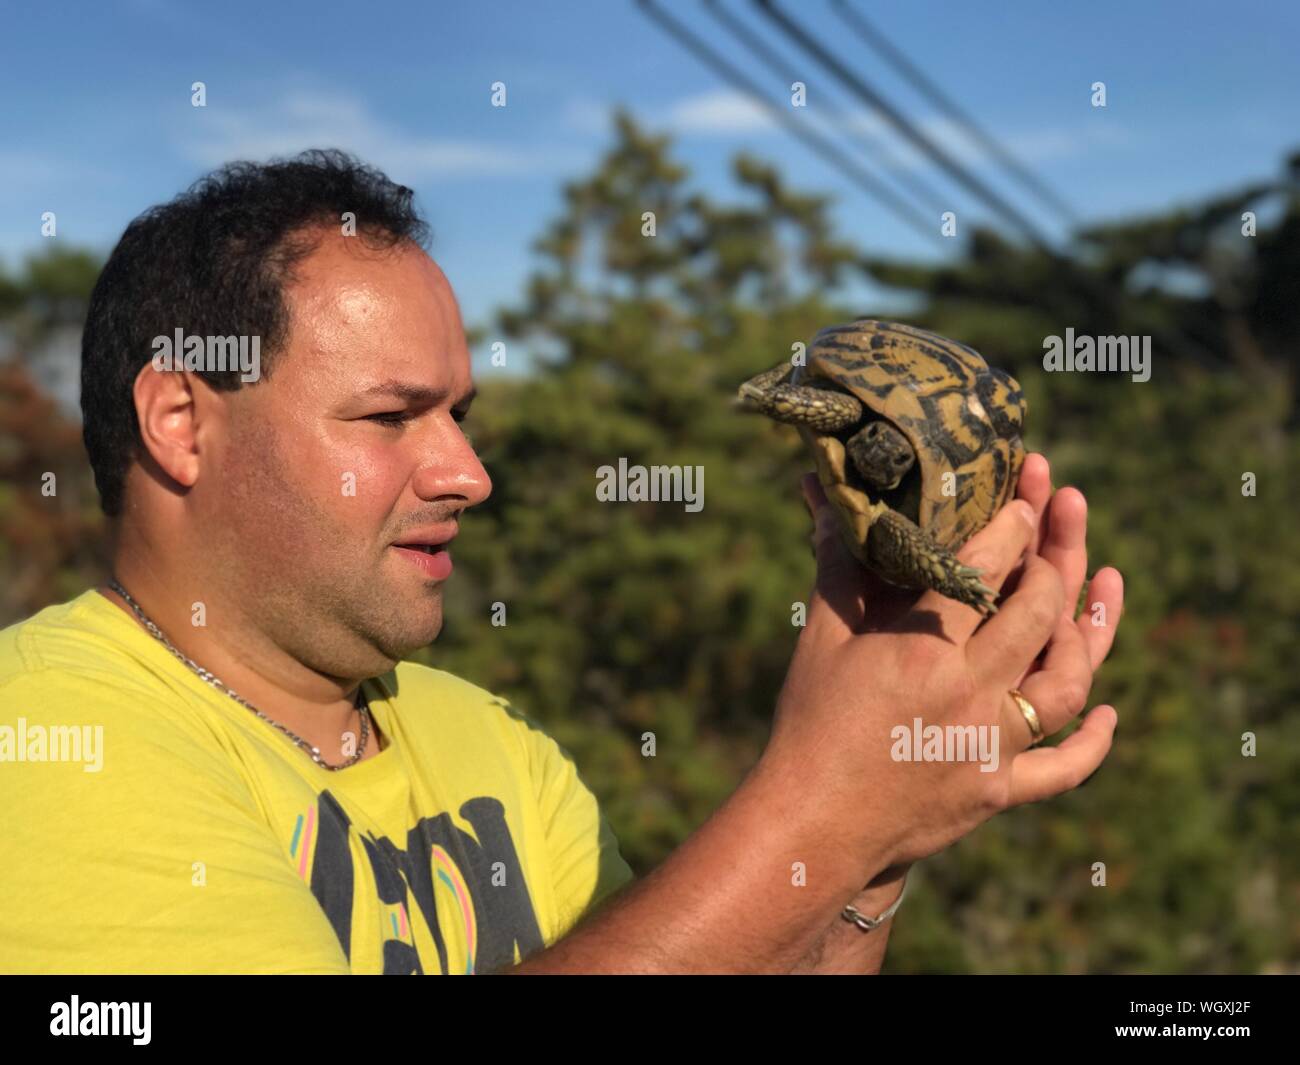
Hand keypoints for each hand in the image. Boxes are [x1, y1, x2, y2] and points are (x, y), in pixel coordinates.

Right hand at [763, 457, 1123, 873]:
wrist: (811, 823)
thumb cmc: (810, 724)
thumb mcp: (822, 640)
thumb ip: (838, 569)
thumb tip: (827, 502)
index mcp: (924, 651)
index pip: (983, 573)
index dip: (1010, 530)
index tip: (1024, 504)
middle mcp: (971, 695)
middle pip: (1039, 617)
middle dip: (1055, 563)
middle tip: (1055, 532)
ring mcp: (993, 747)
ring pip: (1067, 684)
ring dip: (1085, 636)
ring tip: (1089, 594)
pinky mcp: (999, 791)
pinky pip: (1065, 767)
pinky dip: (1093, 739)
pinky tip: (1108, 710)